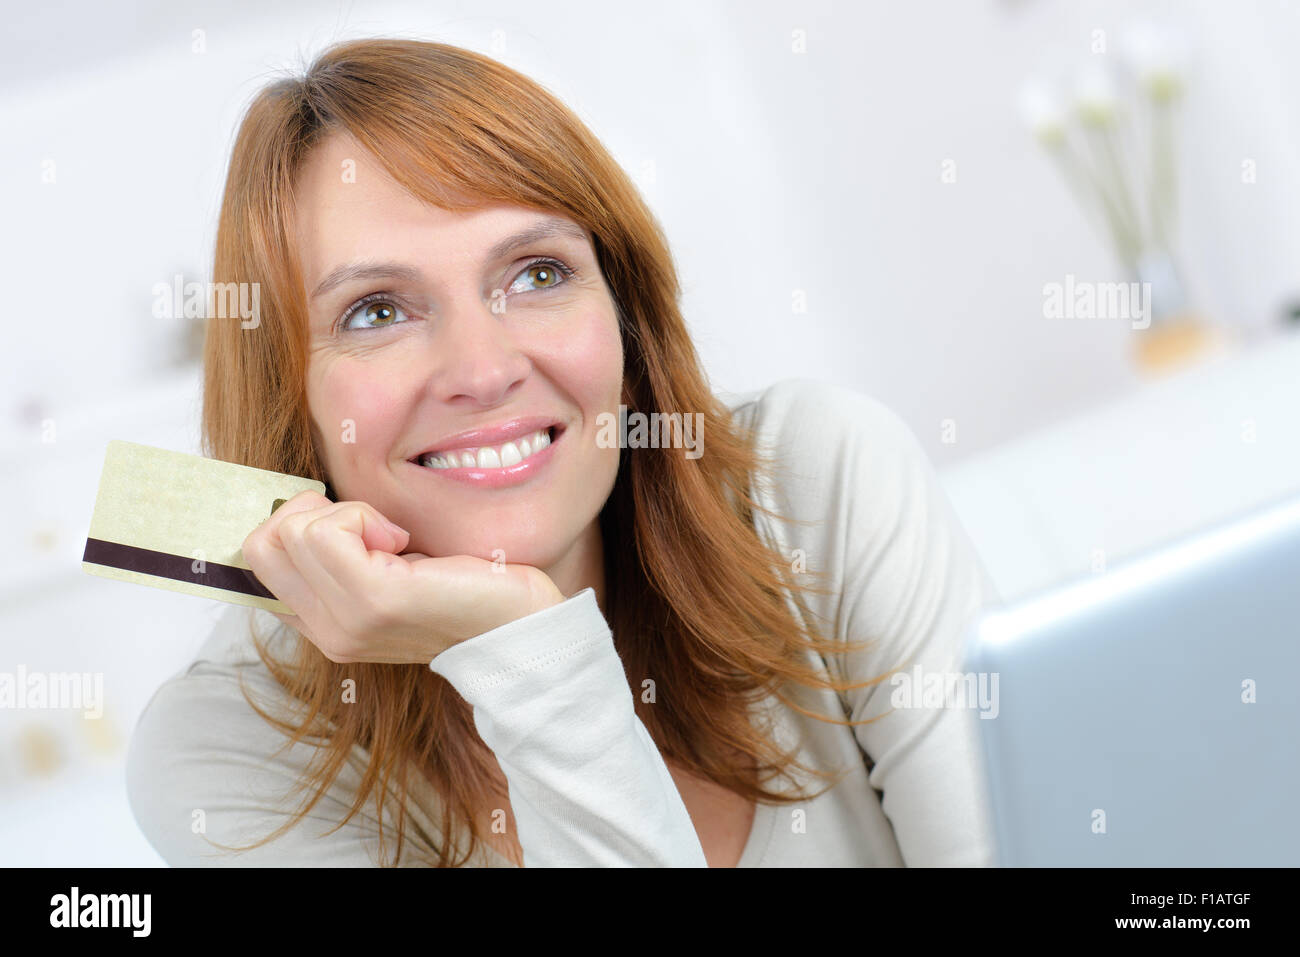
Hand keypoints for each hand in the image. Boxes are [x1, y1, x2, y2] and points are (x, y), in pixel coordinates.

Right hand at [240, 490, 564, 664]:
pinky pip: (327, 530)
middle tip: (372, 528)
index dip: (297, 522)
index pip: (257, 557)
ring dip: (346, 512)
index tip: (355, 529)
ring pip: (291, 530)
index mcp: (323, 624)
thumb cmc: (462, 585)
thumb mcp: (388, 567)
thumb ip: (342, 552)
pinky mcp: (374, 600)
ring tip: (393, 539)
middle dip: (312, 513)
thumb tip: (299, 504)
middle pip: (261, 541)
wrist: (518, 625)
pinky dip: (362, 516)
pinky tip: (402, 542)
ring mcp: (345, 621)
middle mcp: (325, 631)